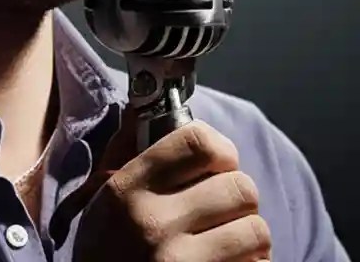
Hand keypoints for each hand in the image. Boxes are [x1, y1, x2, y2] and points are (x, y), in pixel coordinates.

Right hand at [59, 105, 271, 261]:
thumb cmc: (105, 254)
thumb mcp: (103, 203)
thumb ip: (129, 159)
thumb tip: (146, 112)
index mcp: (126, 190)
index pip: (197, 142)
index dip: (220, 149)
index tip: (218, 163)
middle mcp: (152, 224)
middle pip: (238, 186)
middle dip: (237, 199)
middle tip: (222, 211)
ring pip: (256, 229)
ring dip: (248, 236)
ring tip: (228, 243)